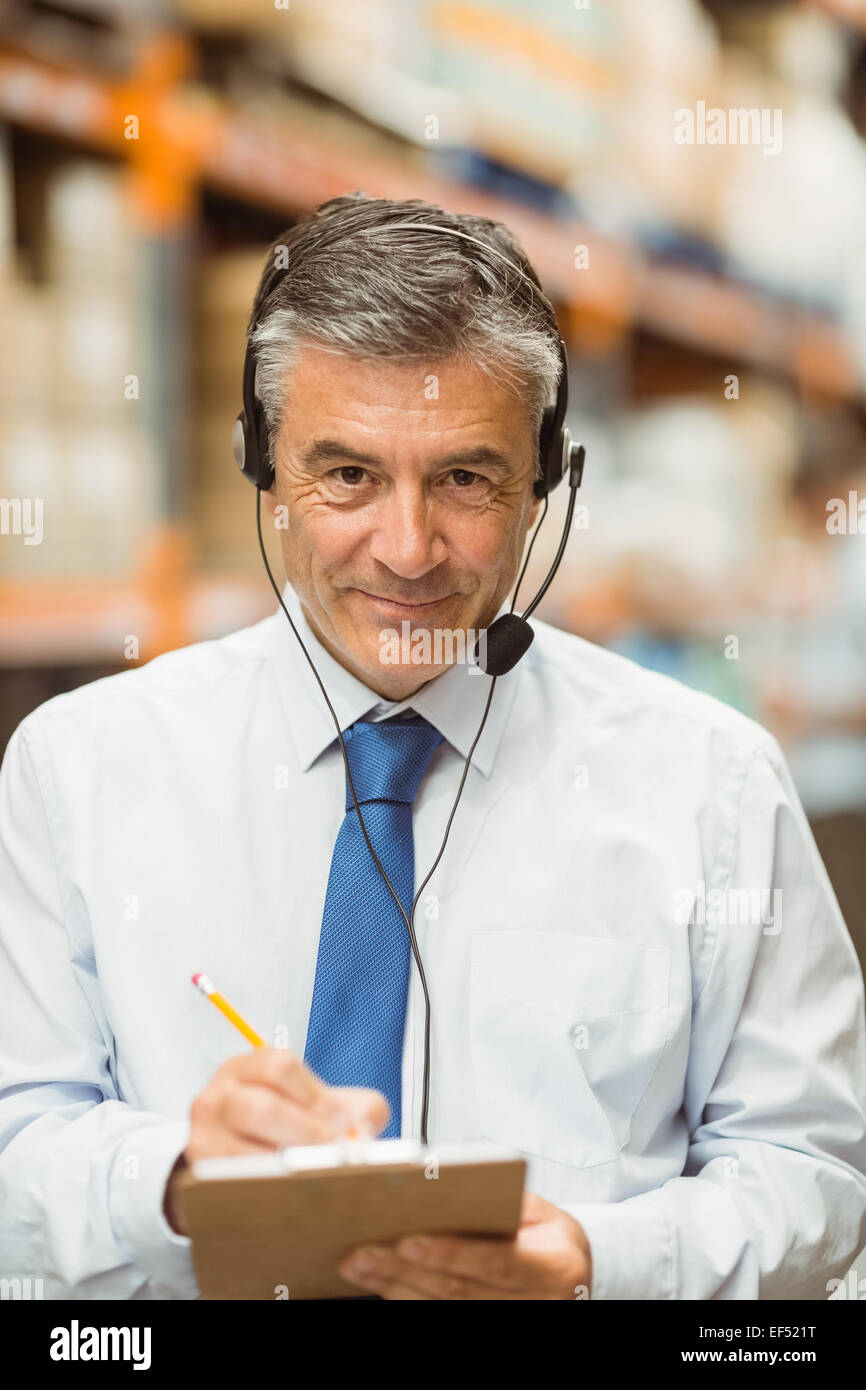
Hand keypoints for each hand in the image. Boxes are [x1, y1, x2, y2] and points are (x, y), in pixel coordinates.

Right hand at [164, 1049, 388, 1233]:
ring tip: (317, 1176)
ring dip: (287, 1167)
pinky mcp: (200, 1176)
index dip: (317, 1096)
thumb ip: (351, 1106)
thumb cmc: (282, 1124)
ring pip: (244, 1153)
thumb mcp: (314, 1103)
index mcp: (247, 1067)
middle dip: (306, 1134)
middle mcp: (217, 1096)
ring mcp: (203, 1136)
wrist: (231, 1158)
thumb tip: (363, 1128)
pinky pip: (234, 1186)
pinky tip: (291, 1195)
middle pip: (261, 1109)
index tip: (344, 1123)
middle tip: (335, 1153)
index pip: (280, 1067)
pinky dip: (267, 1192)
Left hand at [338, 1190, 591, 1299]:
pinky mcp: (486, 1328)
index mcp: (550, 1267)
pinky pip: (439, 1318)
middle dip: (403, 1270)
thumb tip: (443, 1185)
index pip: (495, 1261)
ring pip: (441, 1309)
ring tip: (356, 1264)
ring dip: (392, 1287)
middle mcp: (533, 1304)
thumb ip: (500, 1203)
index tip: (407, 1238)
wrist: (571, 1276)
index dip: (450, 1252)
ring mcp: (508, 1321)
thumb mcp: (539, 1211)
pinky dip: (404, 1301)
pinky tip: (377, 1285)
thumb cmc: (548, 1237)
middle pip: (458, 1291)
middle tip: (360, 1251)